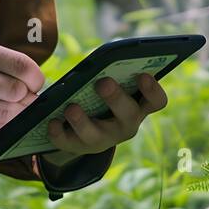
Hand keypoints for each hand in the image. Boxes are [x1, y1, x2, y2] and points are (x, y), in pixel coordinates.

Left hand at [44, 73, 167, 159]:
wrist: (86, 130)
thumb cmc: (104, 97)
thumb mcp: (113, 86)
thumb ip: (113, 74)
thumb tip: (100, 61)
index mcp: (139, 106)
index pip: (157, 102)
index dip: (152, 89)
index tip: (142, 74)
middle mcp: (126, 125)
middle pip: (128, 114)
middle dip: (116, 98)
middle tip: (103, 82)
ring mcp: (104, 139)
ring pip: (96, 135)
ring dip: (83, 121)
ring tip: (70, 107)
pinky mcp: (81, 147)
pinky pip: (69, 144)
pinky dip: (59, 133)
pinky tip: (51, 122)